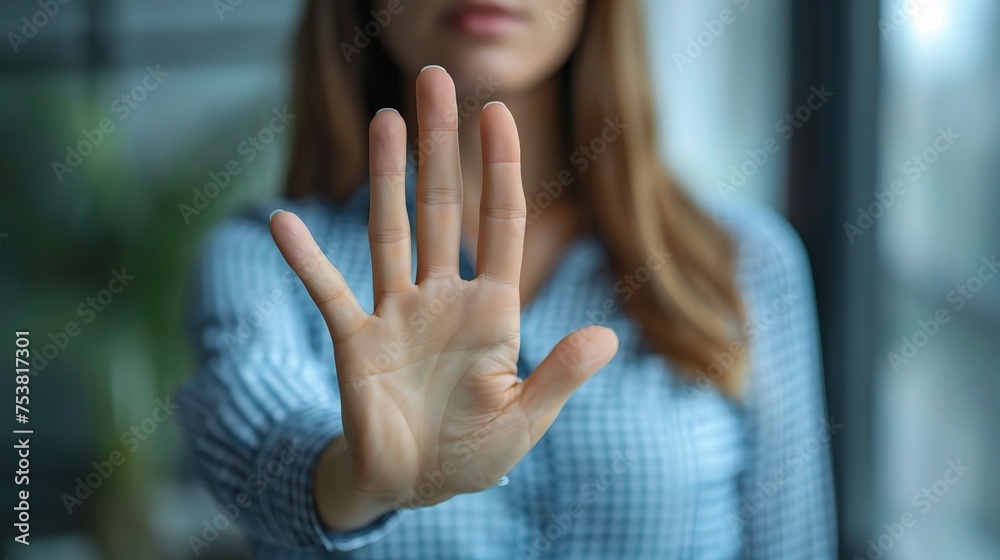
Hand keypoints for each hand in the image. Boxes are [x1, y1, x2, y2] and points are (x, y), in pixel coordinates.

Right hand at [270, 66, 618, 528]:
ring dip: (386, 176)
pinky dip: (306, 260)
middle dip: (441, 146)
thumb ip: (559, 376)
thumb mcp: (525, 420)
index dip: (501, 169)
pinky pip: (328, 291)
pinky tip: (285, 220)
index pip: (500, 223)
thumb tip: (605, 336)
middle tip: (436, 81)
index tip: (499, 113)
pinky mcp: (355, 341)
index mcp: (492, 311)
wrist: (414, 485)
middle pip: (441, 206)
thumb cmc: (474, 452)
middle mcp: (443, 298)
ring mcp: (396, 313)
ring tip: (386, 120)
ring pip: (390, 230)